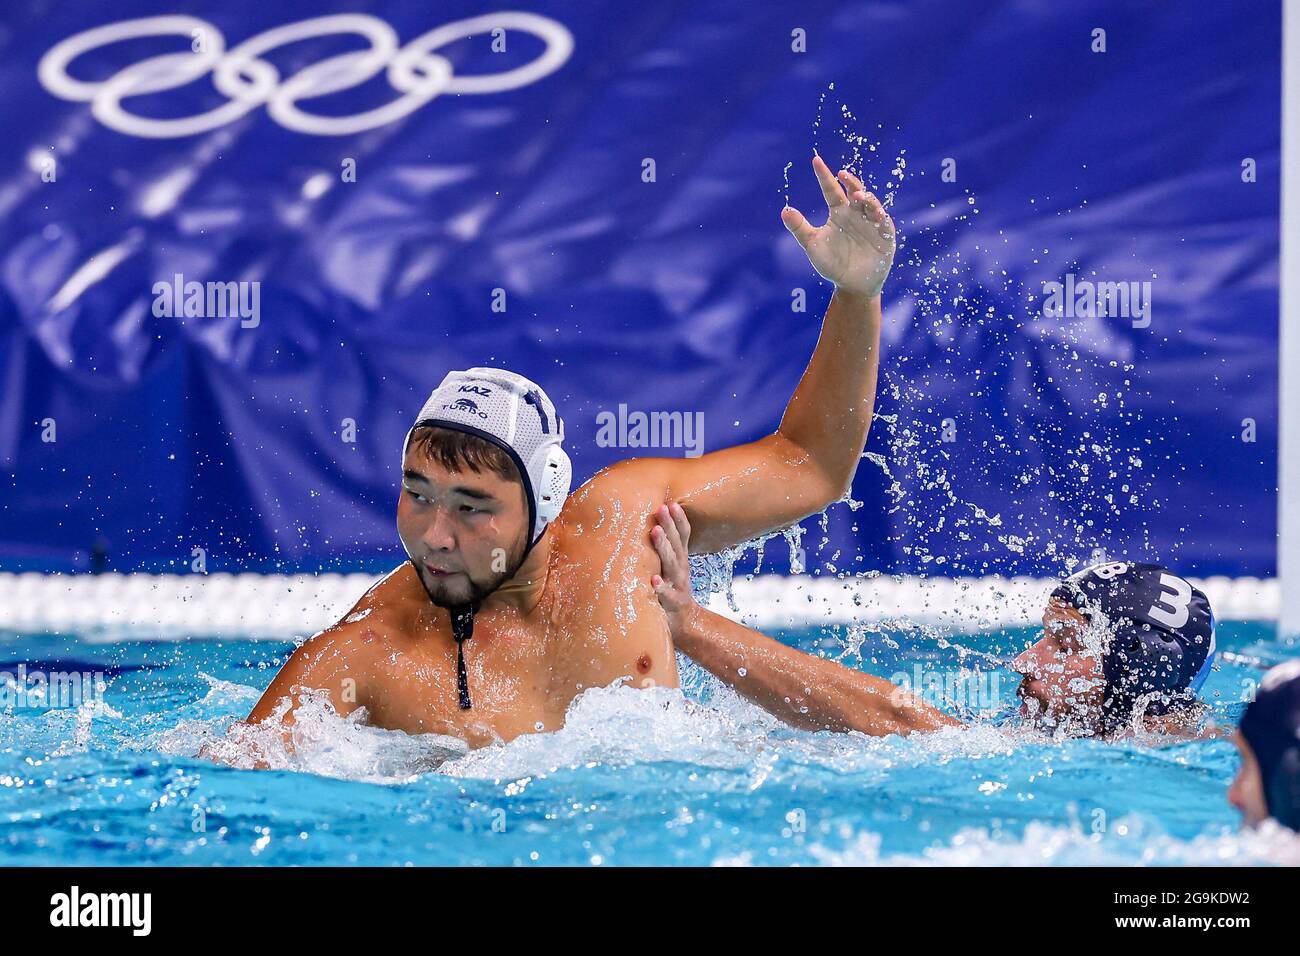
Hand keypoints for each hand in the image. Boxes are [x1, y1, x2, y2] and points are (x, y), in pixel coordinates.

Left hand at [650, 501, 696, 632]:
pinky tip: (654, 580)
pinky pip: (666, 595)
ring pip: (671, 564)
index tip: (671, 503)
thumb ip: (664, 550)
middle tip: (661, 508)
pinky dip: (661, 587)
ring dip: (664, 548)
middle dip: (670, 525)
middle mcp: (680, 569)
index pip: (682, 535)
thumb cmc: (671, 591)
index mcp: (680, 559)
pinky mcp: (672, 604)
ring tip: (655, 532)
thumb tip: (648, 526)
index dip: (679, 519)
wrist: (685, 624)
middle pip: (677, 544)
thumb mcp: (671, 569)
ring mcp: (678, 586)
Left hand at [781, 155, 895, 297]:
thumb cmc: (832, 264)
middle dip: (850, 181)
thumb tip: (784, 210)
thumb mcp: (813, 245)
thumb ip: (800, 228)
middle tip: (841, 174)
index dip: (824, 176)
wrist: (852, 285)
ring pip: (870, 202)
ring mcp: (871, 222)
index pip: (831, 190)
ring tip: (856, 195)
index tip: (816, 161)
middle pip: (854, 190)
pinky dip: (878, 214)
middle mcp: (855, 213)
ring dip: (865, 196)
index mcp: (838, 212)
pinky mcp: (885, 233)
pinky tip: (872, 212)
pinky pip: (883, 220)